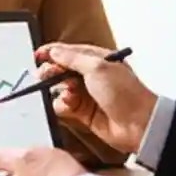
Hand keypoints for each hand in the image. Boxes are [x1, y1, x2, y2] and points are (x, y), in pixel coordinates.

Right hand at [34, 43, 158, 154]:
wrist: (138, 124)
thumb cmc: (126, 93)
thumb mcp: (97, 67)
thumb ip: (72, 58)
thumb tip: (54, 52)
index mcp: (97, 59)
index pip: (69, 52)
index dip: (52, 52)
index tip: (37, 55)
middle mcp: (91, 76)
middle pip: (61, 70)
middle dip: (52, 72)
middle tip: (46, 76)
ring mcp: (87, 94)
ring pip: (60, 89)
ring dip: (59, 90)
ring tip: (68, 93)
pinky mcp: (83, 113)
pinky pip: (63, 106)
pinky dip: (62, 105)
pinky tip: (69, 105)